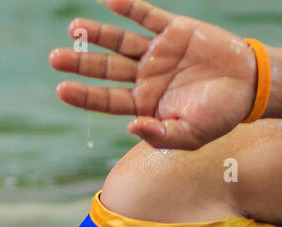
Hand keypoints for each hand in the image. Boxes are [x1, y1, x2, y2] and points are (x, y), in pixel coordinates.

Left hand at [48, 0, 259, 149]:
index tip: (61, 89)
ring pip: (120, 42)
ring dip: (97, 34)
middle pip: (105, 68)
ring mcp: (156, 52)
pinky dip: (129, 8)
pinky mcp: (173, 30)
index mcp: (142, 103)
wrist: (250, 86)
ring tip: (73, 27)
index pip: (105, 99)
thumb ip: (159, 135)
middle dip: (80, 62)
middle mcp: (143, 77)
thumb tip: (130, 127)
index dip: (83, 94)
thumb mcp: (189, 136)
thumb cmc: (218, 116)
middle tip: (55, 58)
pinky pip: (147, 16)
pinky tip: (110, 1)